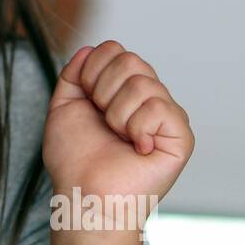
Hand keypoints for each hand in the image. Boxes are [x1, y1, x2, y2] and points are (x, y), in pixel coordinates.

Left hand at [43, 41, 193, 206]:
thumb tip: (90, 49)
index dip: (93, 72)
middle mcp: (147, 99)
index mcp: (121, 90)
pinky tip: (137, 148)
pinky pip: (160, 107)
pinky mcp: (180, 136)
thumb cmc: (74, 159)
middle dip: (103, 91)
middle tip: (103, 122)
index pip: (115, 50)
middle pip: (130, 59)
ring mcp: (165, 116)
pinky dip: (138, 127)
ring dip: (117, 114)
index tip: (88, 102)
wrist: (83, 194)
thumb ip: (74, 74)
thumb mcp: (64, 106)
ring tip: (119, 138)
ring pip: (143, 82)